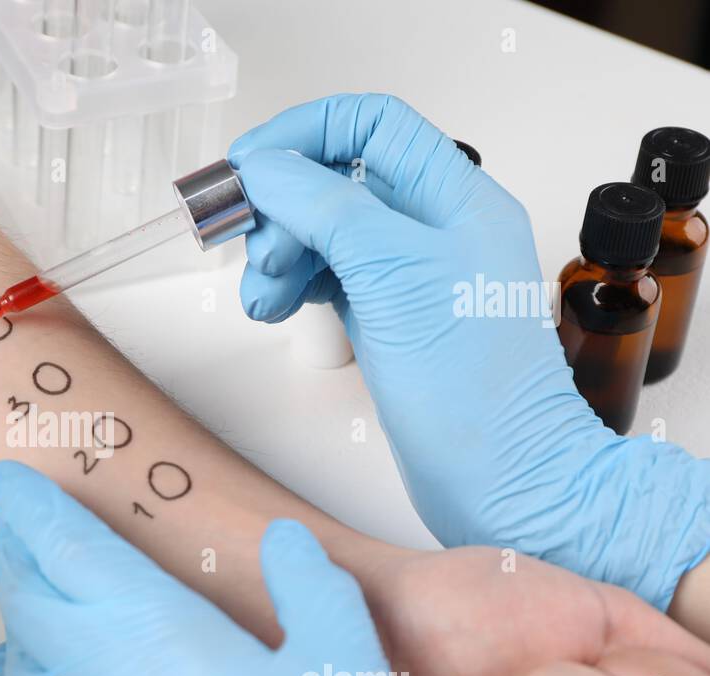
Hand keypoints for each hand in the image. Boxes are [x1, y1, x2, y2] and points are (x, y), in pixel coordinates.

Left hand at [0, 461, 443, 675]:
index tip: (8, 481)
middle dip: (18, 548)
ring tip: (23, 588)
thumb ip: (315, 593)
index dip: (32, 505)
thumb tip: (288, 544)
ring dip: (15, 609)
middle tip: (12, 524)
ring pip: (17, 651)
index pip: (67, 544)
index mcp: (151, 628)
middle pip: (29, 591)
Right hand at [228, 93, 709, 610]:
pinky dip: (292, 286)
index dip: (304, 132)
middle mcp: (434, 230)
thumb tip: (266, 168)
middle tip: (253, 252)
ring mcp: (409, 277)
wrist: (500, 479)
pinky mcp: (389, 318)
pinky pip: (327, 278)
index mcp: (454, 198)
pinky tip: (275, 310)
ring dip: (278, 255)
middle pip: (336, 180)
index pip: (372, 124)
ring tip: (262, 298)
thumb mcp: (390, 273)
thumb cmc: (473, 390)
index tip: (247, 165)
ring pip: (323, 233)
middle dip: (282, 209)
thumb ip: (324, 206)